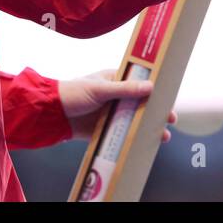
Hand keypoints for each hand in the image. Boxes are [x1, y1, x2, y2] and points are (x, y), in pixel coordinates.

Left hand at [59, 69, 176, 142]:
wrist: (51, 114)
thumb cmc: (73, 93)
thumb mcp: (100, 89)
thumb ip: (125, 90)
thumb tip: (150, 87)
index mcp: (116, 79)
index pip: (141, 81)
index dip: (156, 88)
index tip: (169, 94)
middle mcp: (117, 95)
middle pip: (142, 102)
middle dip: (156, 111)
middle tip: (171, 118)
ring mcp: (112, 112)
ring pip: (135, 119)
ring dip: (148, 126)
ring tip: (162, 136)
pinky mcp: (106, 128)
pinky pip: (123, 133)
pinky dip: (134, 138)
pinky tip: (144, 143)